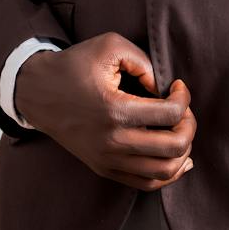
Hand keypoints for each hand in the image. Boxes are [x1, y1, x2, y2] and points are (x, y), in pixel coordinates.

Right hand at [14, 33, 196, 190]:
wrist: (39, 92)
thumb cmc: (75, 65)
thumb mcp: (110, 46)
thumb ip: (144, 61)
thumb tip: (164, 89)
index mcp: (115, 110)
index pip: (170, 114)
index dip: (184, 98)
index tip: (177, 86)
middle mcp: (113, 142)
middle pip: (174, 148)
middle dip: (189, 126)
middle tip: (183, 109)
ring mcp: (108, 160)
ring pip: (164, 172)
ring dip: (182, 151)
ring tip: (179, 129)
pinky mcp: (104, 168)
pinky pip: (146, 183)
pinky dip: (168, 172)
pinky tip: (178, 157)